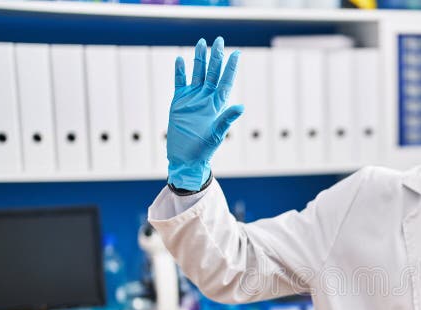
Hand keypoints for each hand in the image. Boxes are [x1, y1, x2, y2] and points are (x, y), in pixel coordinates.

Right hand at [167, 36, 243, 190]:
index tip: (237, 53)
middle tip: (219, 40)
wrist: (185, 158)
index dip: (231, 67)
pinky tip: (181, 59)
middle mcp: (206, 98)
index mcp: (218, 105)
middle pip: (212, 73)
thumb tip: (241, 107)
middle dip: (216, 57)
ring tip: (202, 43)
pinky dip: (180, 71)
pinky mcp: (179, 102)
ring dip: (199, 59)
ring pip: (197, 73)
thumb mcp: (216, 135)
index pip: (226, 81)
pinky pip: (180, 83)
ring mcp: (192, 98)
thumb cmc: (203, 150)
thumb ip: (226, 119)